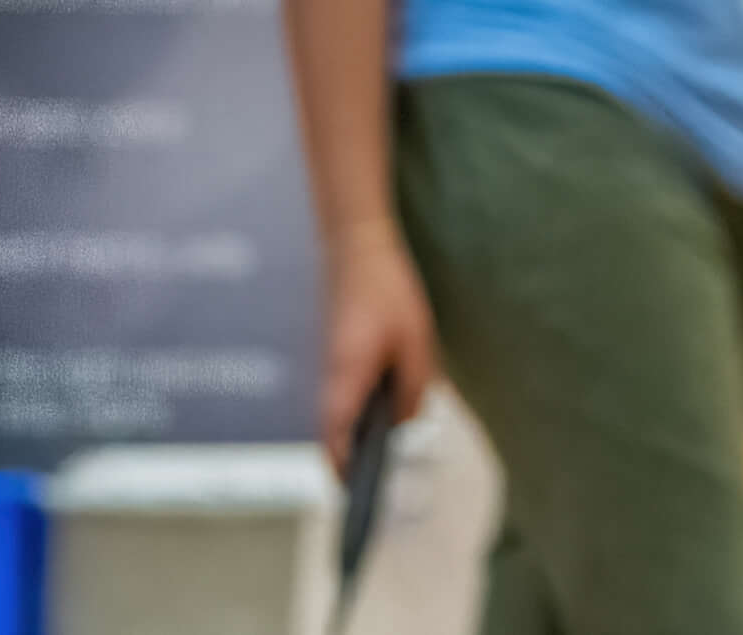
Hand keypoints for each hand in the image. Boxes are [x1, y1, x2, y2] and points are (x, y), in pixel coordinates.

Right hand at [317, 227, 442, 469]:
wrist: (357, 246)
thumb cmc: (388, 293)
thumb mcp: (416, 346)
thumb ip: (411, 393)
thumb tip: (403, 428)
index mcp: (347, 379)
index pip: (333, 440)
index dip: (342, 472)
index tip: (356, 496)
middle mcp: (328, 378)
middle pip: (328, 433)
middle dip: (345, 459)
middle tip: (372, 480)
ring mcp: (326, 366)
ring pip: (331, 415)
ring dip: (348, 435)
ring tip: (380, 449)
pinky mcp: (331, 355)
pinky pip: (336, 394)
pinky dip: (350, 412)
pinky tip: (377, 410)